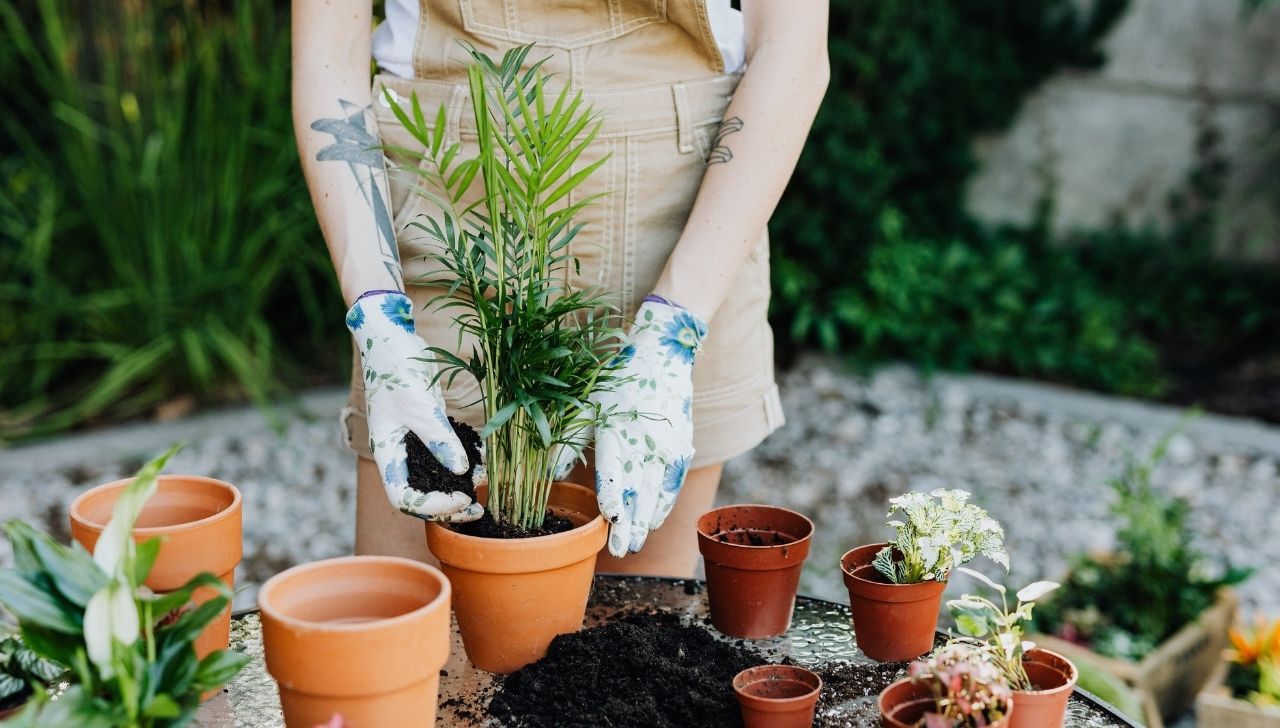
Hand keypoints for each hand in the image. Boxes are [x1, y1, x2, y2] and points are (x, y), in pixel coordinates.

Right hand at [346, 291, 481, 521]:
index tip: (461, 498)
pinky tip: (484, 463)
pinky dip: (464, 463)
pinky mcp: (429, 429)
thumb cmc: (397, 369)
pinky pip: (446, 455)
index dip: (432, 506)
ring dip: (459, 487)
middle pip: (420, 495)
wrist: (392, 339)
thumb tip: (460, 471)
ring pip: (435, 479)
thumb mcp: (420, 405)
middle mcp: (399, 454)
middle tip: (478, 508)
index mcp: (387, 452)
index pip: (403, 498)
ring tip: (484, 488)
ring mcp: (414, 442)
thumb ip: (439, 439)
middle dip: (449, 506)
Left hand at [591, 296, 706, 555]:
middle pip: (637, 489)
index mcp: (617, 427)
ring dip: (646, 520)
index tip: (609, 517)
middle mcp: (645, 440)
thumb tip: (548, 475)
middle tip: (621, 549)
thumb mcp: (586, 404)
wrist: (664, 357)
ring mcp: (668, 446)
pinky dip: (663, 505)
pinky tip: (653, 522)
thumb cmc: (616, 383)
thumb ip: (568, 441)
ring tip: (634, 544)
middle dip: (630, 522)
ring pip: (656, 492)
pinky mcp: (682, 449)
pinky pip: (672, 484)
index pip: (616, 467)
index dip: (613, 493)